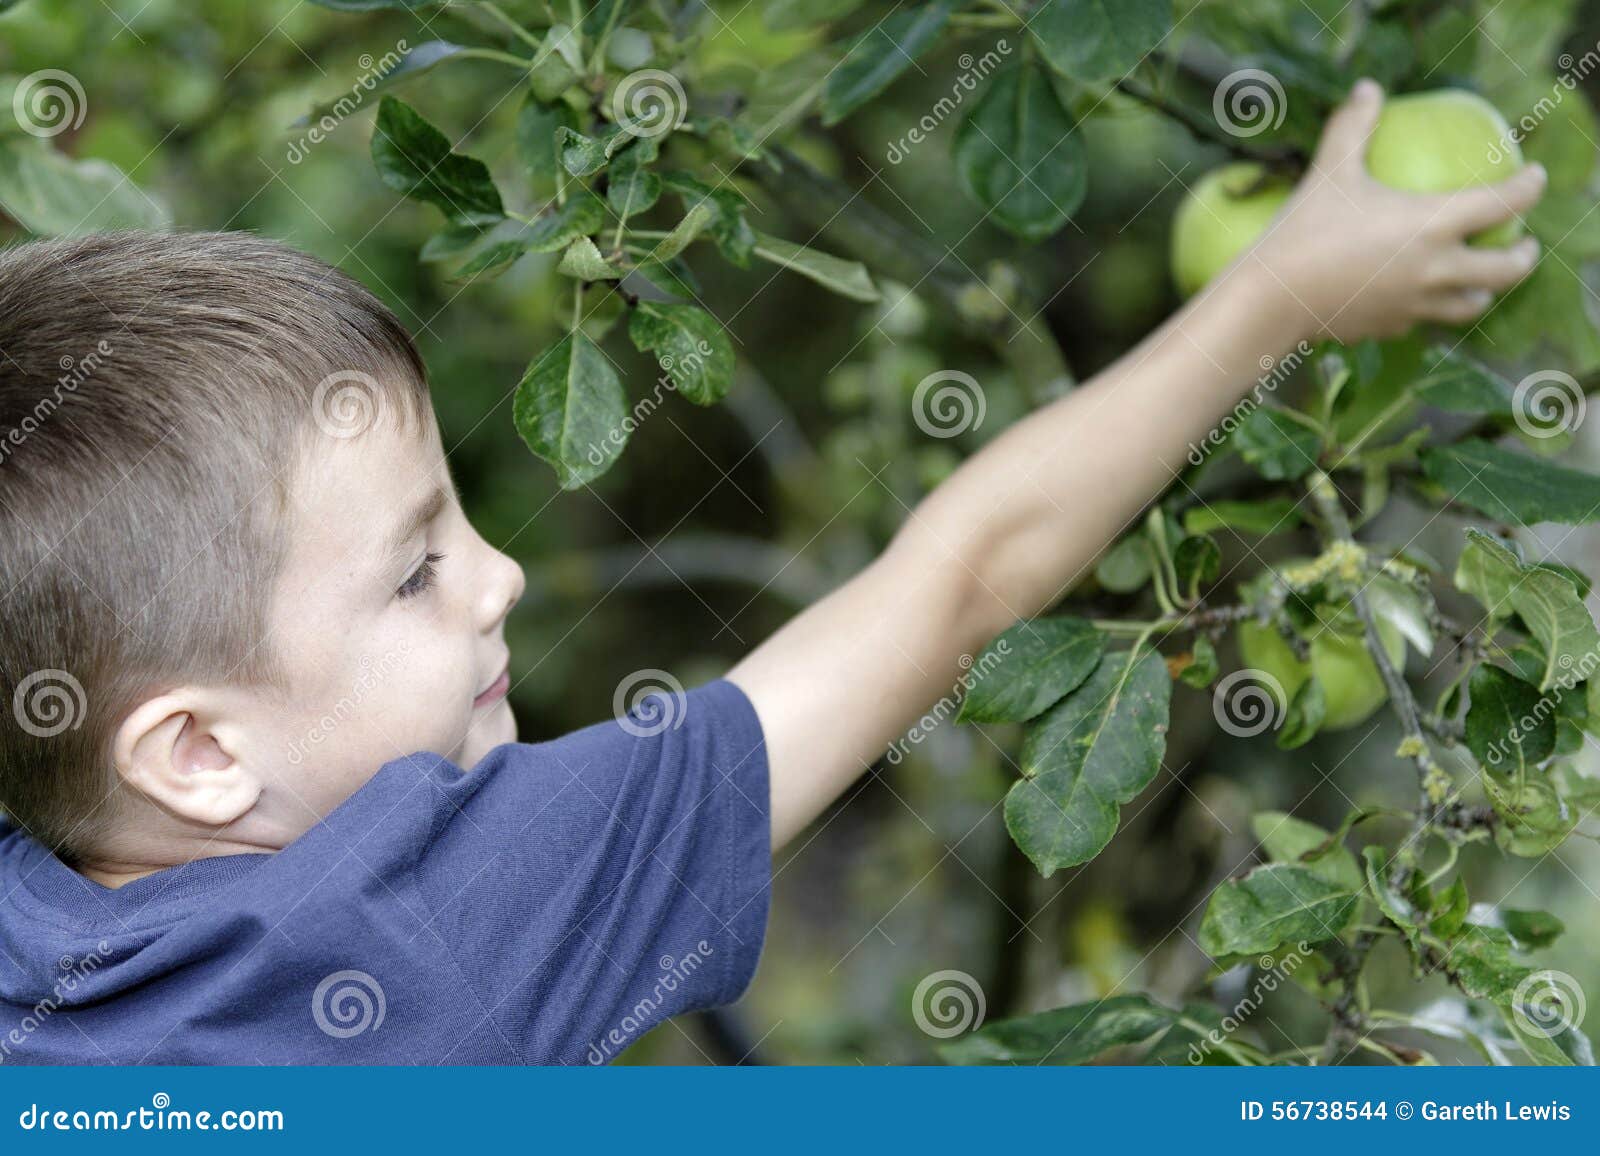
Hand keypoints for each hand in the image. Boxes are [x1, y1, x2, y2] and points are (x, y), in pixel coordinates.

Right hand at [1247, 79, 1546, 342]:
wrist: (1273, 300)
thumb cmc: (1304, 230)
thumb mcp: (1329, 171)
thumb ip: (1353, 127)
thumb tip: (1367, 90)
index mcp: (1434, 226)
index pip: (1503, 204)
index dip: (1529, 186)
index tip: (1533, 177)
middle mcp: (1436, 269)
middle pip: (1506, 271)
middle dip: (1524, 257)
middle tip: (1523, 244)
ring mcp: (1415, 305)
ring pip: (1469, 305)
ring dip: (1480, 291)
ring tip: (1473, 280)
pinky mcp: (1388, 328)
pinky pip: (1420, 319)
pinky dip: (1426, 307)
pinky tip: (1410, 297)